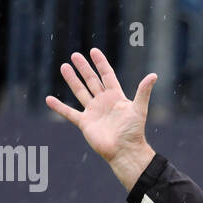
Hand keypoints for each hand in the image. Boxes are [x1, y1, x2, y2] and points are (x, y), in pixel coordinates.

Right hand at [45, 49, 157, 191]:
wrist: (125, 151)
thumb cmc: (134, 131)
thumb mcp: (139, 109)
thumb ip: (143, 92)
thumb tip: (154, 75)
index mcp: (116, 97)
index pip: (107, 75)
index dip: (101, 63)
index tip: (93, 51)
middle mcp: (103, 102)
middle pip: (92, 81)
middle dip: (84, 68)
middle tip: (75, 55)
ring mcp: (93, 112)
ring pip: (80, 92)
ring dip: (72, 80)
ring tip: (64, 66)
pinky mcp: (85, 123)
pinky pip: (69, 113)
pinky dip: (59, 107)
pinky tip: (49, 99)